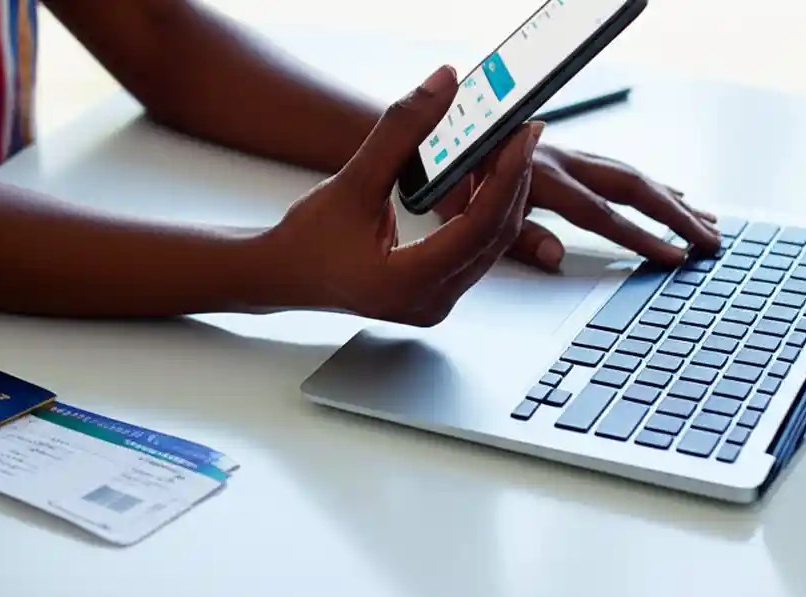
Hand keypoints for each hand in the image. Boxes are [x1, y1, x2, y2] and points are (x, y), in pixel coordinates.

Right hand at [257, 66, 541, 326]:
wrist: (283, 273)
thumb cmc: (308, 241)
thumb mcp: (353, 179)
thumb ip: (401, 131)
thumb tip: (443, 86)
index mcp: (408, 283)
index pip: (478, 227)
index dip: (507, 178)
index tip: (522, 137)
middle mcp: (430, 301)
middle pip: (494, 236)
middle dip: (512, 180)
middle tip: (520, 133)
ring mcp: (436, 301)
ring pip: (490, 244)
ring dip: (501, 195)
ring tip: (503, 149)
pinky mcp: (436, 293)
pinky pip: (475, 250)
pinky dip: (484, 211)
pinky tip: (482, 178)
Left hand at [435, 141, 721, 270]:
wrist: (423, 140)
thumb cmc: (438, 180)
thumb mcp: (466, 215)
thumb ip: (514, 235)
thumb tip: (557, 257)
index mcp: (536, 176)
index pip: (599, 213)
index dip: (639, 238)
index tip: (674, 258)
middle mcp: (557, 159)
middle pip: (631, 186)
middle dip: (675, 215)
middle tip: (712, 241)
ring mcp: (563, 155)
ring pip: (629, 175)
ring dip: (670, 199)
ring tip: (706, 221)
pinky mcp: (563, 157)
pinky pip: (616, 170)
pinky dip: (649, 186)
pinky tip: (671, 196)